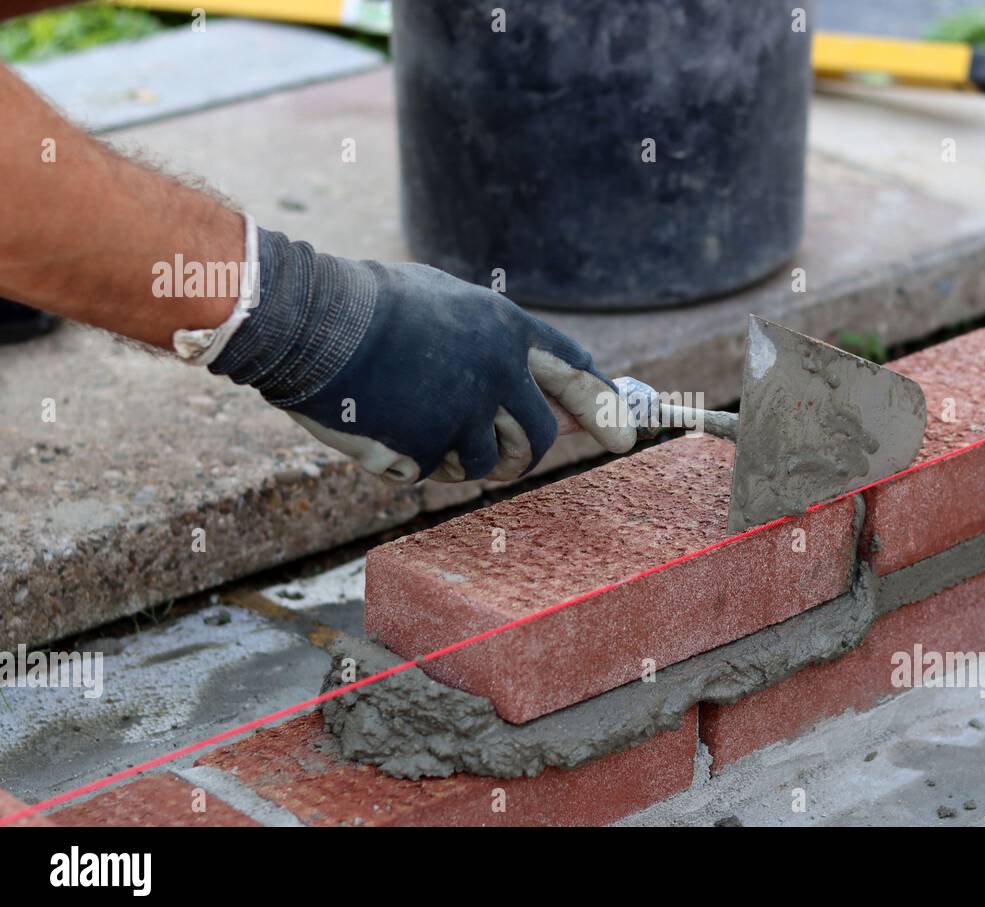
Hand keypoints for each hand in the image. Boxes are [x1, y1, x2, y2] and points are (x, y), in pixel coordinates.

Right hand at [207, 229, 634, 483]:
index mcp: (506, 328)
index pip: (577, 372)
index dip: (605, 404)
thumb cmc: (372, 309)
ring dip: (464, 461)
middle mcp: (499, 368)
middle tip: (507, 463)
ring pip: (490, 464)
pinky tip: (384, 429)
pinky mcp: (432, 444)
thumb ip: (498, 345)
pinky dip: (413, 463)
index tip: (624, 432)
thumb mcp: (447, 305)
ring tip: (419, 426)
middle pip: (539, 437)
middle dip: (524, 457)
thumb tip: (548, 390)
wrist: (311, 321)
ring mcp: (467, 408)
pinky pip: (437, 473)